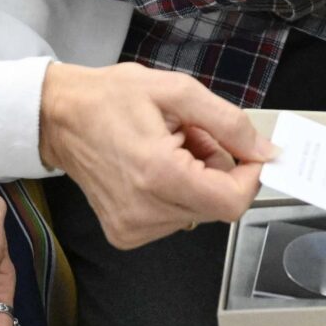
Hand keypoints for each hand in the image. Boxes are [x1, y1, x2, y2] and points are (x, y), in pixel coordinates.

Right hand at [38, 61, 271, 248]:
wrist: (59, 117)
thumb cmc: (111, 98)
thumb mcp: (178, 91)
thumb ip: (229, 123)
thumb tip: (266, 151)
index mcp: (158, 174)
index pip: (232, 201)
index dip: (250, 175)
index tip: (246, 149)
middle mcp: (144, 210)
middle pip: (217, 206)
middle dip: (218, 169)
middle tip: (193, 136)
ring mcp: (132, 228)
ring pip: (198, 212)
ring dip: (197, 180)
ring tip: (169, 147)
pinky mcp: (124, 234)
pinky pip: (175, 218)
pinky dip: (177, 192)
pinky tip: (155, 167)